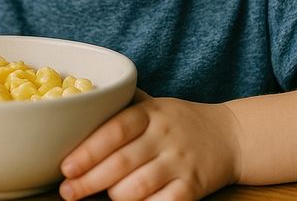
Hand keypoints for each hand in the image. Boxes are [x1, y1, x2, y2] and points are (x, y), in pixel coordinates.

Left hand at [59, 90, 240, 200]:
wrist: (230, 136)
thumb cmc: (180, 122)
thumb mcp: (155, 105)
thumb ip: (123, 106)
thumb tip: (79, 107)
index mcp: (152, 113)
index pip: (115, 130)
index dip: (88, 150)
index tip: (66, 167)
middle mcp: (165, 136)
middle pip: (121, 163)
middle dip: (89, 181)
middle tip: (68, 192)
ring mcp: (180, 162)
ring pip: (137, 188)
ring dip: (114, 196)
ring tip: (102, 196)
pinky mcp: (193, 187)